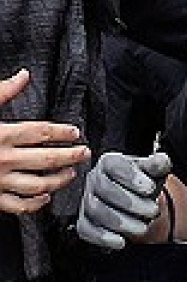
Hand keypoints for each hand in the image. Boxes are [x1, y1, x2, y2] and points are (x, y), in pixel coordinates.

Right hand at [0, 70, 90, 213]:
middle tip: (83, 153)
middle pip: (47, 159)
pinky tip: (44, 198)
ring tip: (70, 173)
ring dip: (59, 180)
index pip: (41, 132)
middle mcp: (1, 159)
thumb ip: (2, 92)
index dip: (62, 133)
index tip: (74, 133)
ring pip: (38, 185)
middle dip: (71, 156)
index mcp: (0, 135)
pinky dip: (34, 204)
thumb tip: (22, 76)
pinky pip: (17, 206)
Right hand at [77, 152, 171, 249]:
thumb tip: (162, 161)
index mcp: (110, 162)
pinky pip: (87, 229)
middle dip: (131, 202)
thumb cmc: (142, 180)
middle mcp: (94, 179)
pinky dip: (103, 237)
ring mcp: (87, 200)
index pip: (115, 166)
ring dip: (121, 222)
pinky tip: (121, 242)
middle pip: (105, 190)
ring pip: (97, 211)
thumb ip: (158, 164)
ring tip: (143, 228)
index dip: (132, 177)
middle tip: (152, 211)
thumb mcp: (152, 170)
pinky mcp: (84, 220)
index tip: (150, 188)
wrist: (135, 196)